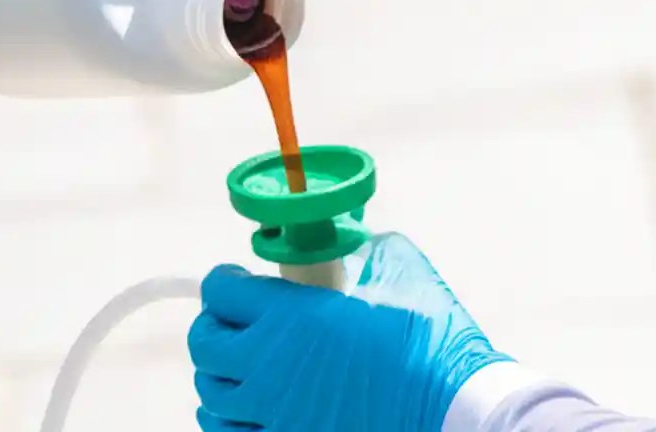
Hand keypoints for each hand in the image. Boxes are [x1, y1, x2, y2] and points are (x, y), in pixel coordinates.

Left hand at [188, 233, 511, 430]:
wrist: (451, 408)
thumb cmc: (430, 341)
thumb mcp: (398, 270)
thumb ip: (361, 250)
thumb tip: (349, 242)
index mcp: (291, 315)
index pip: (221, 290)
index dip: (226, 280)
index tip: (236, 280)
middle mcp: (270, 366)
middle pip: (203, 343)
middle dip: (212, 325)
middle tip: (230, 320)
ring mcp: (274, 413)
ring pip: (210, 394)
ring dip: (218, 373)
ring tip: (236, 366)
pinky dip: (225, 419)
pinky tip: (239, 411)